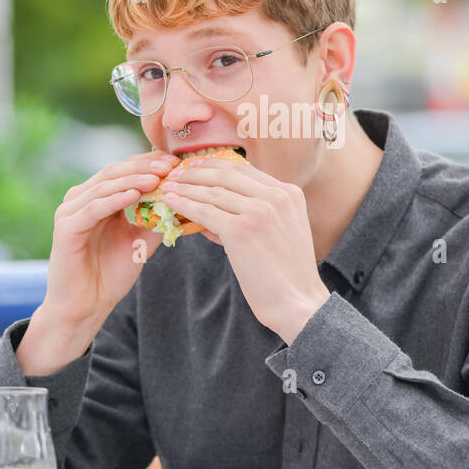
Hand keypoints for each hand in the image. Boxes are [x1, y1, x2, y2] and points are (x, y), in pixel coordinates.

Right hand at [40, 150, 183, 334]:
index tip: (176, 162)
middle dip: (144, 167)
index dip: (149, 163)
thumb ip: (155, 220)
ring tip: (157, 177)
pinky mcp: (65, 228)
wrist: (86, 307)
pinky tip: (135, 195)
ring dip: (132, 180)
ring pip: (104, 187)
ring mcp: (70, 212)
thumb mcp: (140, 242)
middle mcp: (80, 200)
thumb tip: (181, 201)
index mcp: (97, 198)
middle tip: (169, 165)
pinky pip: (93, 208)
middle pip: (114, 172)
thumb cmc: (109, 275)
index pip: (124, 170)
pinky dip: (115, 200)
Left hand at [160, 156, 329, 342]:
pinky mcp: (240, 230)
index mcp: (289, 194)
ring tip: (169, 186)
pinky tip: (172, 202)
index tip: (198, 166)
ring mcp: (259, 212)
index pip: (247, 170)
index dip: (217, 166)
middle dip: (198, 171)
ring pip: (213, 191)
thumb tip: (212, 215)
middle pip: (228, 174)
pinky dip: (185, 205)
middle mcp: (276, 196)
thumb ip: (253, 216)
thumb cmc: (289, 275)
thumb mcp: (281, 233)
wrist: (298, 302)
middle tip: (177, 172)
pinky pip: (205, 212)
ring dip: (187, 187)